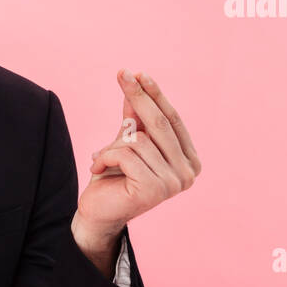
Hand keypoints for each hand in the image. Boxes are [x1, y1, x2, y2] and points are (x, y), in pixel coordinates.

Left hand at [75, 69, 201, 240]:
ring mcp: (174, 183)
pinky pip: (126, 154)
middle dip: (139, 96)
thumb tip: (136, 81)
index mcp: (189, 160)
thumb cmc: (113, 178)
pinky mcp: (154, 190)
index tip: (137, 73)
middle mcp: (188, 172)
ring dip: (113, 144)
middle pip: (160, 124)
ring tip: (102, 159)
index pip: (173, 119)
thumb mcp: (126, 141)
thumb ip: (135, 117)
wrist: (97, 213)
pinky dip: (105, 156)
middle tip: (122, 73)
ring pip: (139, 140)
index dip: (155, 95)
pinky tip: (97, 169)